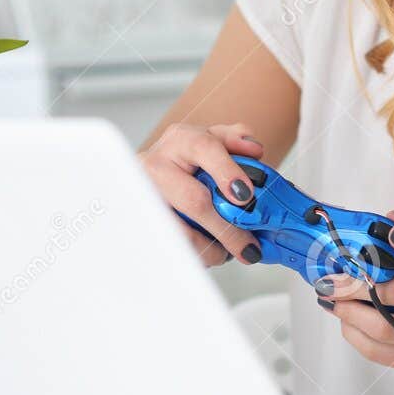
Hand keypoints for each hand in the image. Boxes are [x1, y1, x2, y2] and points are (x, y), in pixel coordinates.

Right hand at [139, 122, 265, 266]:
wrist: (161, 169)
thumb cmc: (192, 158)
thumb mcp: (215, 141)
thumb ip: (236, 141)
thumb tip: (253, 151)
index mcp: (180, 139)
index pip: (204, 148)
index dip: (226, 172)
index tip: (246, 196)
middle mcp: (156, 164)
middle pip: (193, 200)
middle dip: (226, 229)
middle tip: (249, 247)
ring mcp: (145, 194)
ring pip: (179, 231)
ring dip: (209, 248)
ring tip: (225, 253)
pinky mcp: (140, 219)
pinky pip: (169, 244)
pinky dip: (192, 254)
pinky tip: (205, 253)